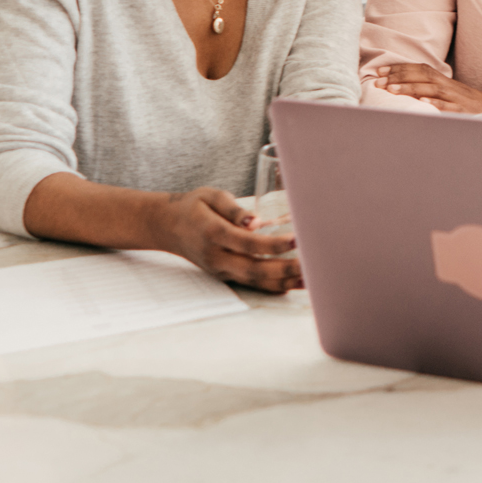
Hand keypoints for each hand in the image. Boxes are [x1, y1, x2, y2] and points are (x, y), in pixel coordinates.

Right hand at [148, 187, 302, 293]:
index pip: (246, 243)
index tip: (297, 239)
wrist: (168, 227)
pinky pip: (252, 284)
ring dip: (284, 282)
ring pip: (255, 281)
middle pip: (254, 269)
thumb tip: (256, 222)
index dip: (272, 244)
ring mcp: (220, 270)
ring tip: (312, 278)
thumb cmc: (194, 206)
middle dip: (285, 269)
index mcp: (212, 232)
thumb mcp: (211, 196)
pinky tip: (295, 284)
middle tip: (313, 264)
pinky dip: (275, 286)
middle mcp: (216, 256)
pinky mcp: (226, 275)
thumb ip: (233, 209)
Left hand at [375, 63, 481, 113]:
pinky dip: (435, 104)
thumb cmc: (473, 108)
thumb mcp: (452, 98)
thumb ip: (433, 93)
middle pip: (423, 75)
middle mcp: (450, 87)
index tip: (379, 72)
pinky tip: (422, 103)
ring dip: (411, 88)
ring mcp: (458, 99)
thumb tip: (409, 94)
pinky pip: (449, 107)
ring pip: (432, 89)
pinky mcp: (465, 112)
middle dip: (399, 76)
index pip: (420, 69)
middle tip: (378, 81)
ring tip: (392, 90)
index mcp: (446, 83)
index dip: (398, 69)